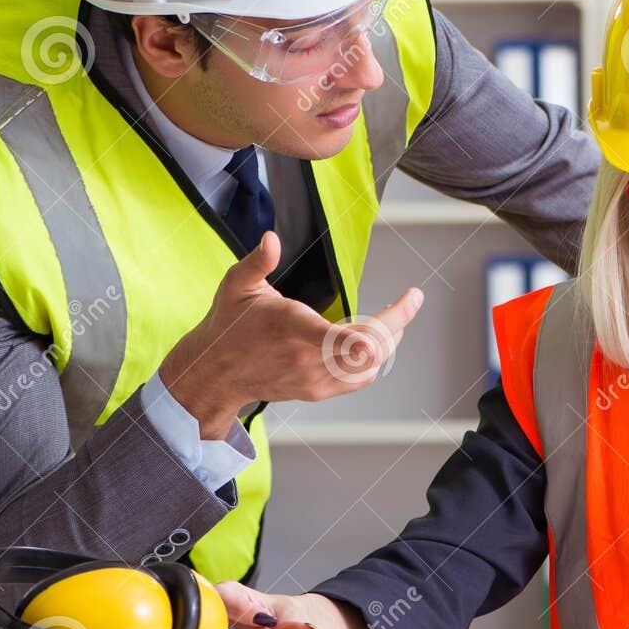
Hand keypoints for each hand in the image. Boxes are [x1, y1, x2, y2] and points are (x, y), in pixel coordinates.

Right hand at [159, 231, 422, 438]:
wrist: (216, 373)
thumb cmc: (230, 323)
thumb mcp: (236, 285)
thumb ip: (258, 261)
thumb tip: (271, 238)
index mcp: (288, 326)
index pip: (325, 337)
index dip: (353, 340)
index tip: (374, 339)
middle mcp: (305, 358)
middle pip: (365, 348)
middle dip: (396, 321)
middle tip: (412, 298)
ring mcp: (313, 379)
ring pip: (369, 364)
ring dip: (390, 340)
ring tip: (397, 316)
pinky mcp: (318, 390)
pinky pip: (360, 378)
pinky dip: (376, 359)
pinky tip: (378, 340)